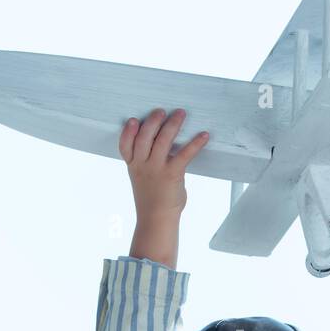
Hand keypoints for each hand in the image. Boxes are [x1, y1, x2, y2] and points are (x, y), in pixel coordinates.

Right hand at [119, 108, 208, 223]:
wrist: (156, 219)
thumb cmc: (152, 199)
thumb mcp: (143, 178)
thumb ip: (147, 162)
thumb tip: (163, 145)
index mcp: (134, 166)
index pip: (125, 145)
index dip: (127, 132)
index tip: (132, 120)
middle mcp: (142, 165)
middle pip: (144, 137)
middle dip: (153, 121)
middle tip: (161, 111)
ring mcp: (156, 169)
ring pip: (162, 140)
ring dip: (172, 124)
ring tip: (180, 113)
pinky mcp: (172, 174)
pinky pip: (185, 154)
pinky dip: (196, 143)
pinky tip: (204, 135)